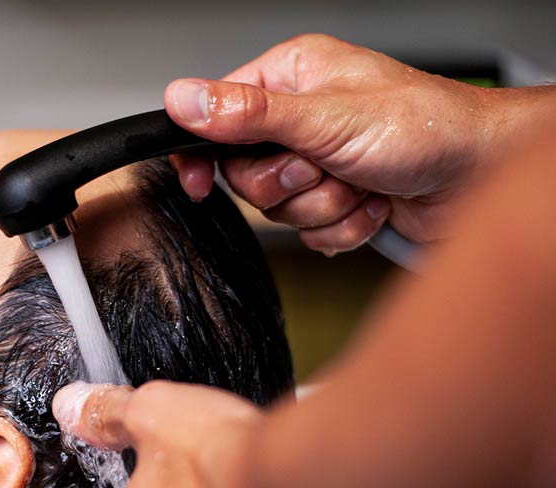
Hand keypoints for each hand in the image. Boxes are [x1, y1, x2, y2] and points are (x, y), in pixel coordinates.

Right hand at [165, 34, 504, 253]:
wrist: (481, 175)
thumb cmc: (426, 126)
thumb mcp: (326, 118)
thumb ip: (249, 115)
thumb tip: (183, 99)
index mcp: (291, 78)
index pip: (219, 116)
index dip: (205, 152)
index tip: (198, 182)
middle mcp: (301, 118)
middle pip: (245, 174)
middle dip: (290, 184)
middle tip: (324, 166)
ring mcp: (319, 161)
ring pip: (278, 209)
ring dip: (323, 206)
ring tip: (360, 182)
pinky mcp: (336, 197)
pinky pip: (309, 232)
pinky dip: (342, 226)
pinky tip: (372, 203)